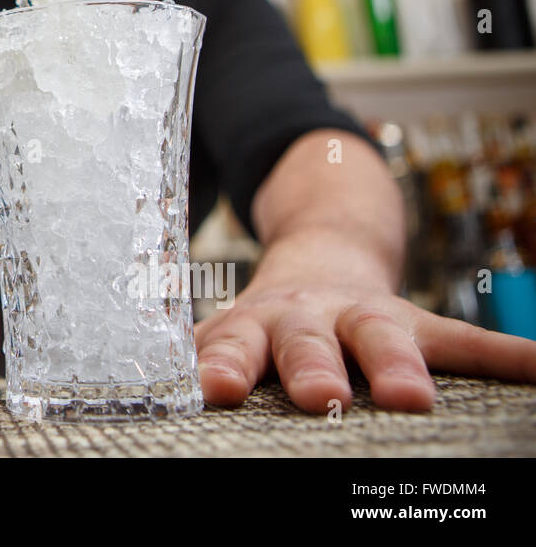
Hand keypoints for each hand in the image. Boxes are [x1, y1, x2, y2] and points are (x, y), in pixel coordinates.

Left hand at [195, 276, 535, 413]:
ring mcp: (361, 317)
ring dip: (395, 365)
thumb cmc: (269, 325)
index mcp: (252, 325)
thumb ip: (211, 362)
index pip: (233, 347)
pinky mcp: (416, 322)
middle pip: (306, 342)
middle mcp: (304, 318)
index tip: (219, 388)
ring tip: (412, 397)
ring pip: (379, 335)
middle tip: (320, 397)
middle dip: (314, 369)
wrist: (321, 261)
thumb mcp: (235, 336)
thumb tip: (160, 401)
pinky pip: (463, 342)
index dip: (227, 365)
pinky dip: (505, 357)